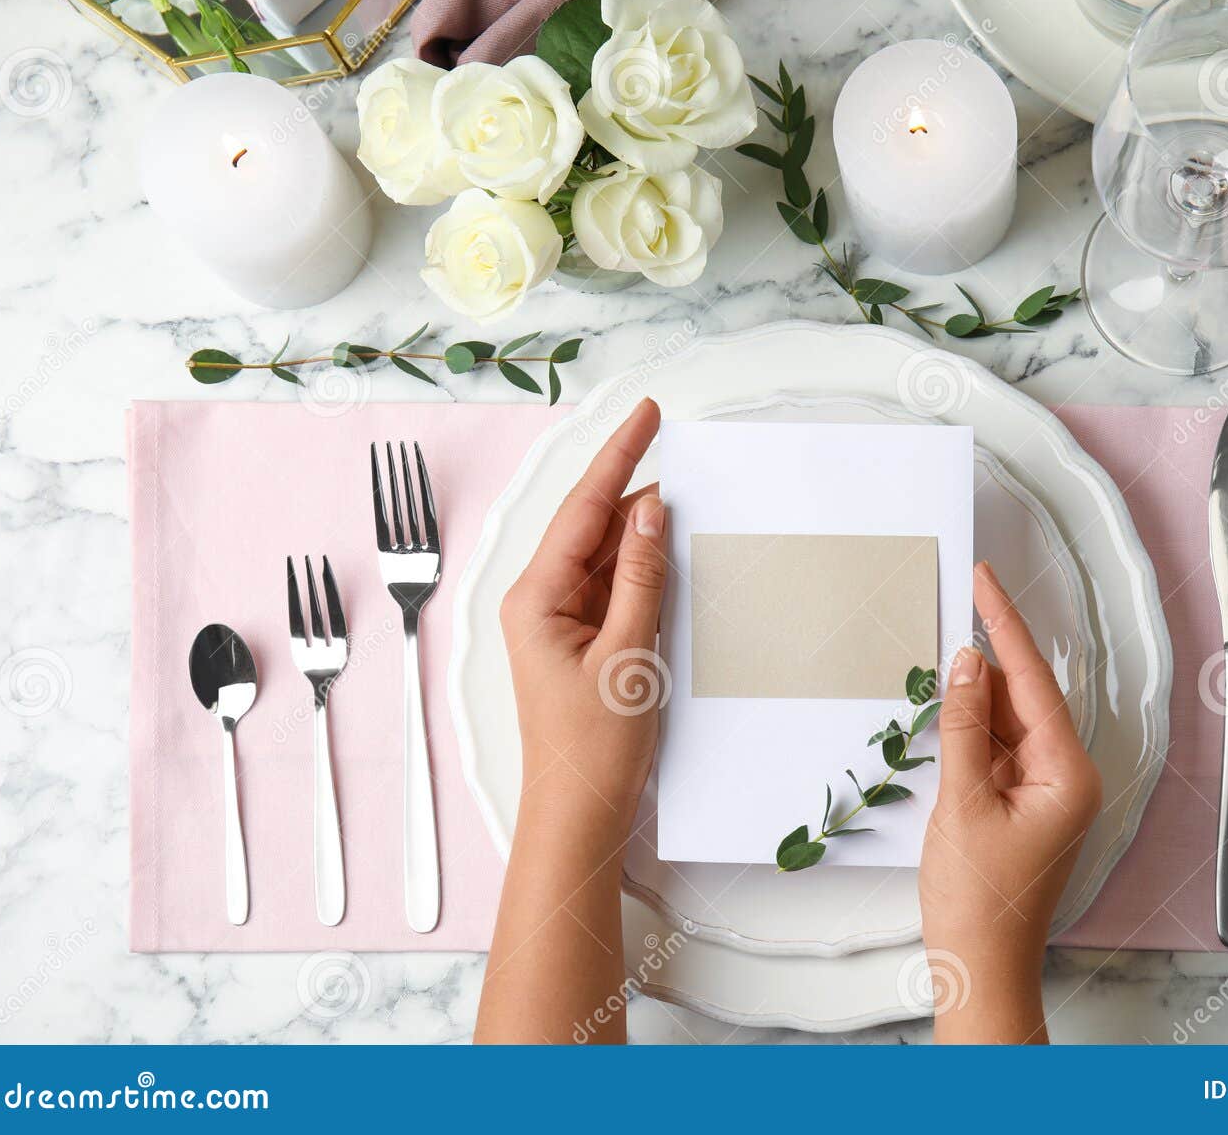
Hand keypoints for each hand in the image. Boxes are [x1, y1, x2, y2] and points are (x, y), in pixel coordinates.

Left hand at [499, 397, 666, 842]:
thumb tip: (650, 512)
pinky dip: (642, 569)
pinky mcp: (581, 642)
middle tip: (685, 454)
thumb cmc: (593, 747)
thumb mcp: (628, 655)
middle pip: (593, 525)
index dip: (619, 455)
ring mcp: (560, 621)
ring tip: (690, 500)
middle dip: (636, 488)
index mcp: (537, 597)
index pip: (584, 507)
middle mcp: (541, 600)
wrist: (577, 814)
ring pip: (605, 555)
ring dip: (642, 531)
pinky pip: (613, 588)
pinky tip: (671, 553)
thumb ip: (639, 578)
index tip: (648, 414)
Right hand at [919, 560, 1101, 1042]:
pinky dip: (972, 724)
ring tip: (946, 647)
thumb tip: (963, 666)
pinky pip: (997, 746)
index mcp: (1070, 774)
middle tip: (967, 593)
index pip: (1034, 682)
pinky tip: (950, 701)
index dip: (1006, 626)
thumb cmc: (981, 904)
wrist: (979, 964)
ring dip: (976, 690)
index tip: (987, 581)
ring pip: (1008, 719)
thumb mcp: (963, 803)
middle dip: (990, 651)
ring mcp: (1043, 790)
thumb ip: (963, 727)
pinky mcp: (1020, 802)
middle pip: (1025, 695)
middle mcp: (1066, 776)